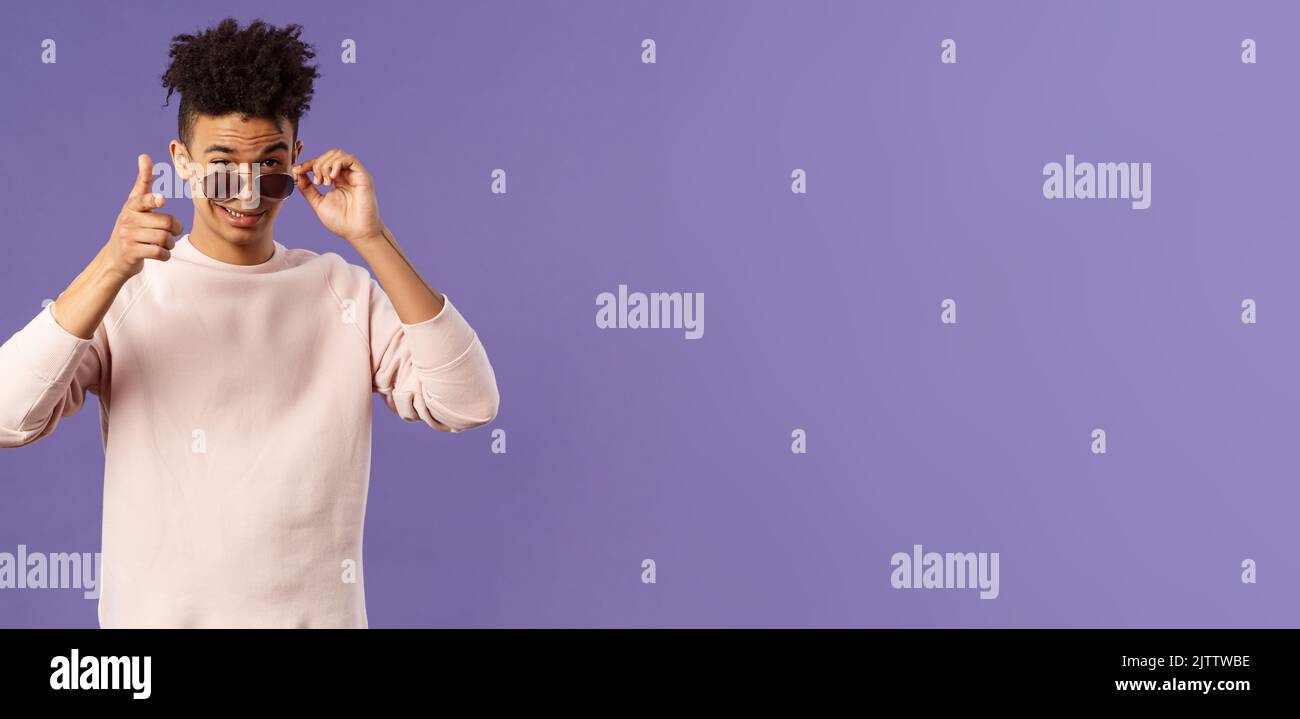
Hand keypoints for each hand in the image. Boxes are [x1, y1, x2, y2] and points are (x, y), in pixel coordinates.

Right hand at [104, 154, 182, 279]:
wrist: (115, 256)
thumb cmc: (132, 225)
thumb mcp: (135, 203)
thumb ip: (143, 182)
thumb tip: (144, 155)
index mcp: (131, 206)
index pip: (143, 200)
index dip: (153, 200)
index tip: (162, 200)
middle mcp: (128, 219)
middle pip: (166, 223)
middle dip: (176, 230)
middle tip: (173, 232)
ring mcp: (128, 236)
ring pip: (164, 238)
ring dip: (171, 244)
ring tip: (167, 243)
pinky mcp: (131, 252)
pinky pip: (159, 253)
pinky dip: (166, 255)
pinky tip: (162, 253)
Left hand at [293, 149, 383, 244]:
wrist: (357, 233)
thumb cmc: (341, 222)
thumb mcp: (318, 202)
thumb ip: (307, 188)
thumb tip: (296, 173)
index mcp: (336, 180)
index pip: (321, 163)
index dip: (308, 164)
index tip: (297, 171)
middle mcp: (346, 175)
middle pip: (329, 155)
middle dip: (317, 164)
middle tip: (317, 182)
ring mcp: (355, 175)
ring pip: (338, 154)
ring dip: (326, 164)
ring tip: (325, 182)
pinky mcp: (363, 176)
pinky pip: (349, 159)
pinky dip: (337, 164)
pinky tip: (332, 177)